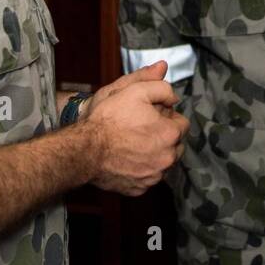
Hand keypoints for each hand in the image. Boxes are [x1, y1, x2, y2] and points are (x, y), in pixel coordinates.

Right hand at [82, 62, 187, 196]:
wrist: (83, 150)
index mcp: (170, 133)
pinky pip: (147, 177)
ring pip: (163, 162)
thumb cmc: (107, 119)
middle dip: (163, 135)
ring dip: (154, 153)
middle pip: (175, 144)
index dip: (166, 115)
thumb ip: (156, 83)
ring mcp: (153, 177)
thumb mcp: (132, 89)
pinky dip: (141, 169)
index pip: (182, 123)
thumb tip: (167, 76)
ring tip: (133, 142)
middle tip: (141, 127)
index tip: (151, 114)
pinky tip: (127, 158)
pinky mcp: (139, 189)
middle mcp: (167, 158)